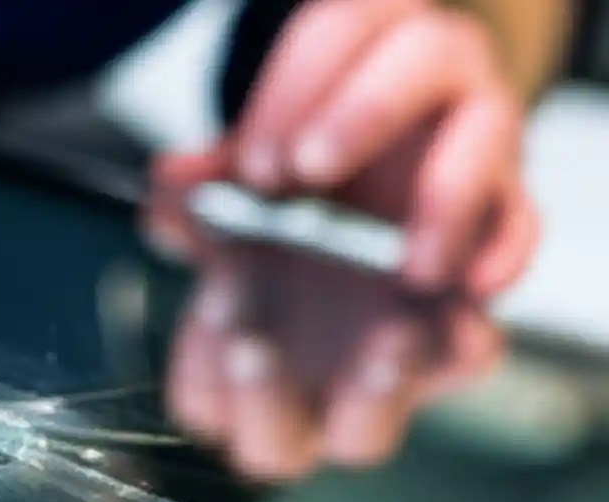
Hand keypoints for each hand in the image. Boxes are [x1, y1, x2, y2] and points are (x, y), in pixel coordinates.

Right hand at [144, 176, 501, 480]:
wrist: (377, 186)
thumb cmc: (283, 225)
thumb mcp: (234, 205)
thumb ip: (196, 206)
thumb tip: (168, 190)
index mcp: (241, 373)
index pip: (204, 408)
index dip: (200, 373)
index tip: (211, 308)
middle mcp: (303, 397)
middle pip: (274, 451)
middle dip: (261, 405)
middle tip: (251, 349)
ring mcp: (374, 386)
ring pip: (366, 434)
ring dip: (372, 392)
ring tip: (384, 336)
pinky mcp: (450, 347)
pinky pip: (463, 362)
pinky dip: (463, 344)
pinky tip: (458, 311)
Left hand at [214, 0, 537, 296]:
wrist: (351, 227)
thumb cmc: (299, 179)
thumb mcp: (248, 175)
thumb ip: (210, 179)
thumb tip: (168, 183)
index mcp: (359, 44)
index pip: (336, 27)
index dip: (293, 87)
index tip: (254, 167)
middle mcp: (431, 73)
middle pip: (422, 54)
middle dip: (364, 111)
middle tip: (302, 175)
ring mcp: (477, 134)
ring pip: (489, 133)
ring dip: (444, 195)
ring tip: (403, 265)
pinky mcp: (502, 204)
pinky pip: (521, 218)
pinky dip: (502, 252)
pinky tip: (468, 287)